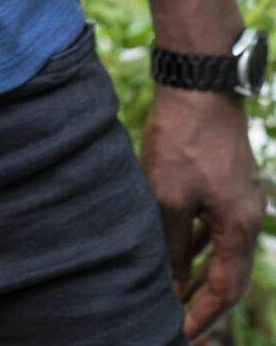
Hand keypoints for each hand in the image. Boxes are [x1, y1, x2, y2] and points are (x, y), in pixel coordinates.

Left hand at [140, 86, 263, 340]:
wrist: (198, 89)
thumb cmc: (183, 141)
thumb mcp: (167, 198)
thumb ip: (168, 245)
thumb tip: (167, 284)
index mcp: (237, 227)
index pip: (226, 288)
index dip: (203, 314)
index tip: (180, 334)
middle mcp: (244, 217)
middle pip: (227, 274)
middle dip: (203, 301)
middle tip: (177, 323)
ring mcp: (235, 200)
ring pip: (217, 251)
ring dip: (196, 274)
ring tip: (171, 295)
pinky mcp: (221, 183)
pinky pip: (210, 227)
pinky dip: (193, 245)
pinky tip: (173, 253)